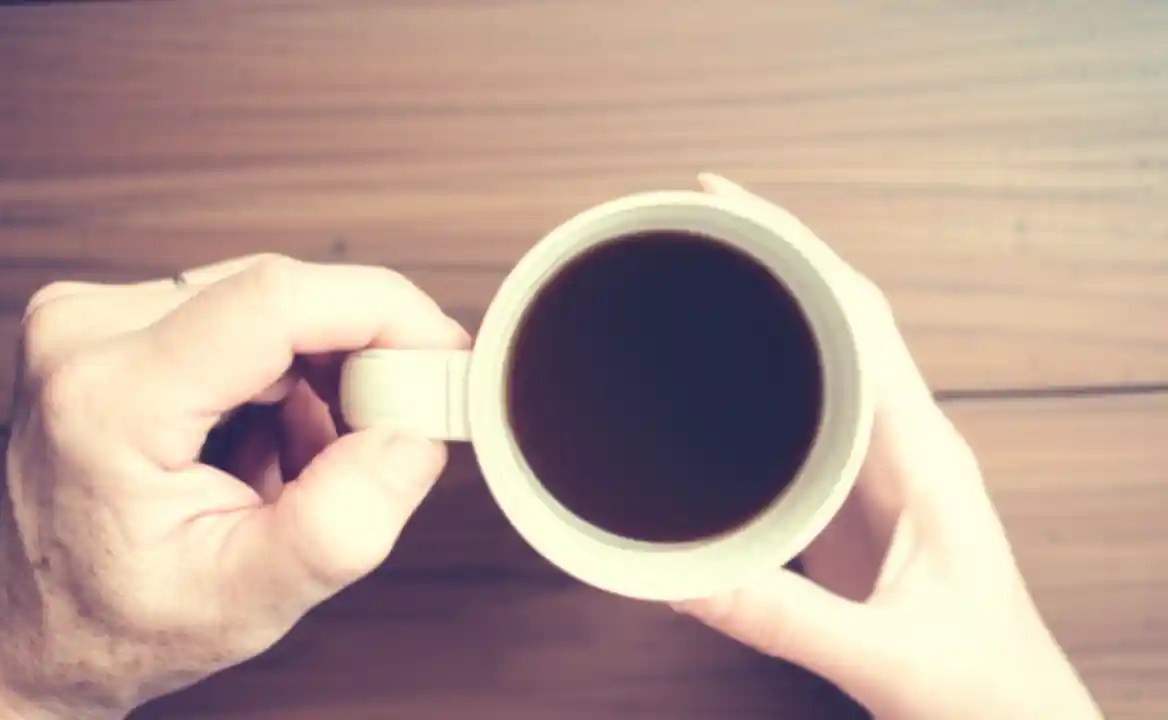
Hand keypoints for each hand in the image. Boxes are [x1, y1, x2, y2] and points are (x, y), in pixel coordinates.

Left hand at [0, 256, 467, 718]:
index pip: (276, 299)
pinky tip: (265, 442)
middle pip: (280, 294)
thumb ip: (344, 522)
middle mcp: (83, 334)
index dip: (383, 312)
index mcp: (107, 400)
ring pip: (268, 301)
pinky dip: (281, 373)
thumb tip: (415, 432)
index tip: (442, 359)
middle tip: (378, 441)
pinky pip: (238, 314)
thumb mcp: (248, 600)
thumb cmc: (122, 623)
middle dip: (356, 359)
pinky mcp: (109, 319)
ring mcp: (88, 318)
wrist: (38, 632)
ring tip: (297, 465)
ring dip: (315, 374)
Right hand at [673, 175, 1103, 719]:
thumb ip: (788, 619)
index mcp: (924, 457)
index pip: (859, 317)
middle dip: (765, 256)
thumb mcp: (888, 656)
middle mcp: (902, 447)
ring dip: (760, 311)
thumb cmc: (985, 687)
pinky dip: (753, 379)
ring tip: (690, 277)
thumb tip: (682, 574)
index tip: (727, 200)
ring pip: (816, 361)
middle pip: (833, 317)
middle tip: (686, 222)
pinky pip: (800, 417)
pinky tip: (708, 383)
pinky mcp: (851, 504)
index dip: (793, 247)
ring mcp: (876, 473)